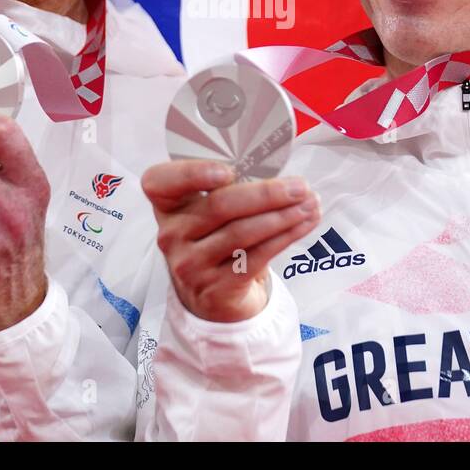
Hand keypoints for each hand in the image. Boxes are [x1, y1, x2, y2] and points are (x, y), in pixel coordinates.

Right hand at [142, 159, 320, 322]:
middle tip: (299, 186)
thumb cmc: (216, 240)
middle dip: (266, 193)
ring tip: (310, 204)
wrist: (213, 297)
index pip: (159, 183)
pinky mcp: (215, 288)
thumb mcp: (208, 214)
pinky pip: (256, 256)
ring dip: (283, 216)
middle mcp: (172, 234)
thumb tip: (282, 177)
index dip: (191, 173)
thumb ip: (230, 190)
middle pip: (219, 206)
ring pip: (242, 232)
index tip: (228, 171)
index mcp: (168, 205)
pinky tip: (303, 225)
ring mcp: (190, 264)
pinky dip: (285, 237)